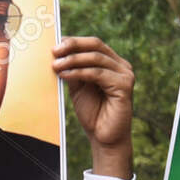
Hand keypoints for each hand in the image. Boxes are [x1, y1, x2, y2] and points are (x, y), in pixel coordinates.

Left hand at [52, 36, 132, 177]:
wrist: (103, 138)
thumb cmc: (92, 113)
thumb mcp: (78, 87)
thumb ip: (73, 70)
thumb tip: (57, 53)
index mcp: (112, 63)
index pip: (93, 44)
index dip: (74, 41)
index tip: (55, 44)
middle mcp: (121, 66)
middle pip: (96, 45)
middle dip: (73, 46)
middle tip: (54, 51)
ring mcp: (125, 74)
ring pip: (96, 58)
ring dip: (73, 60)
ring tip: (55, 65)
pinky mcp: (125, 85)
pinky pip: (98, 73)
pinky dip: (79, 72)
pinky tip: (65, 75)